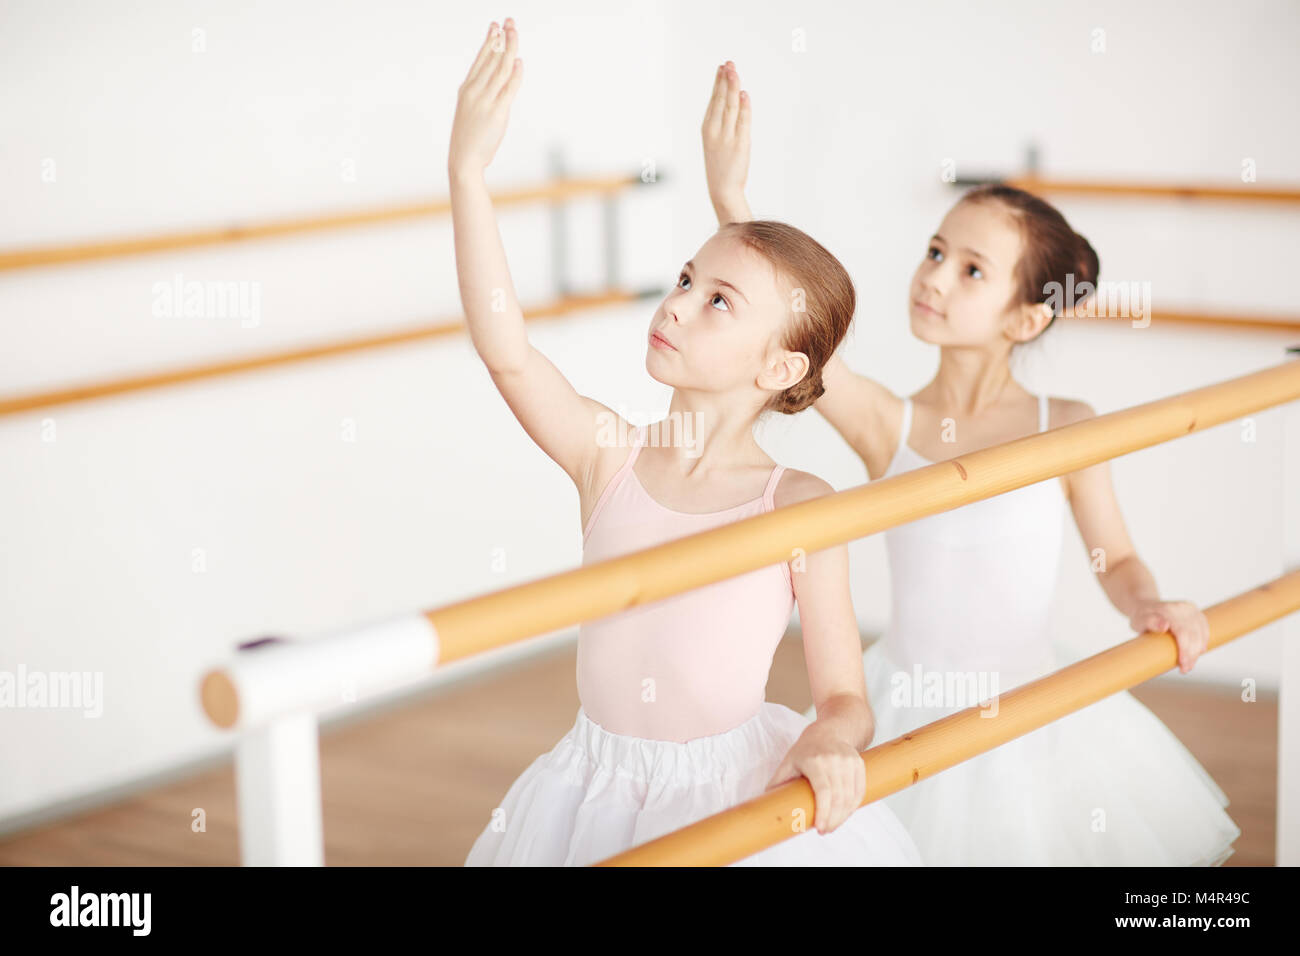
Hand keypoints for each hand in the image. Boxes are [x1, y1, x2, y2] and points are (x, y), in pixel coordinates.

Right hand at [449, 19, 522, 176]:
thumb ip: (485, 92)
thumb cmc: (469, 136)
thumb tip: (503, 75)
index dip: (489, 42)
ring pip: (500, 69)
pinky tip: (519, 61)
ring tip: (515, 33)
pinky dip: (515, 74)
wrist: (464, 159)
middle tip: (509, 22)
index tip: (495, 26)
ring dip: (509, 49)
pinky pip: (508, 88)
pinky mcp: (497, 112)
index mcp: (466, 88)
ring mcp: (486, 101)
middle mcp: (475, 91)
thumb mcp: (471, 109)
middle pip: (491, 59)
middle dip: (501, 38)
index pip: (480, 59)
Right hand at [701, 61, 750, 212]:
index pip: (714, 100)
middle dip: (725, 80)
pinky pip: (742, 122)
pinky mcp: (739, 144)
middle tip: (729, 63)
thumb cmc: (720, 166)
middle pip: (721, 100)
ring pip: (730, 107)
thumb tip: (735, 98)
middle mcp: (715, 131)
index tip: (722, 67)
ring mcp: (727, 137)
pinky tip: (744, 94)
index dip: (718, 83)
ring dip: (733, 88)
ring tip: (735, 72)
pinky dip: (743, 107)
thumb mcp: (716, 141)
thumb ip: (724, 121)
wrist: (722, 189)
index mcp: (707, 128)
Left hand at [765, 722, 865, 834]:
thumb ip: (778, 781)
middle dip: (833, 819)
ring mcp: (849, 761)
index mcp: (814, 760)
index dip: (823, 812)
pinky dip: (853, 805)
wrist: (830, 730)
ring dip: (844, 815)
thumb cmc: (806, 748)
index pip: (823, 791)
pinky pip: (859, 790)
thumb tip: (766, 804)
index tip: (820, 828)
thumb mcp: (789, 761)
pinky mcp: (859, 764)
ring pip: (851, 796)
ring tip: (833, 825)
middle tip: (825, 830)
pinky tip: (845, 814)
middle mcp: (834, 760)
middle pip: (838, 797)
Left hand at [1129, 599, 1209, 672]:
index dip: (1185, 650)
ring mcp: (1190, 609)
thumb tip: (1165, 626)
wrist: (1145, 606)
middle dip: (1192, 655)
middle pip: (1193, 634)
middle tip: (1185, 669)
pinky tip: (1200, 651)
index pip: (1183, 632)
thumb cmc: (1141, 617)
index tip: (1183, 665)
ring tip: (1189, 665)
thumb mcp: (1139, 621)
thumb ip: (1149, 622)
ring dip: (1198, 651)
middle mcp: (1182, 607)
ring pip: (1201, 633)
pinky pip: (1204, 629)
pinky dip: (1203, 641)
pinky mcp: (1196, 612)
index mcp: (1169, 609)